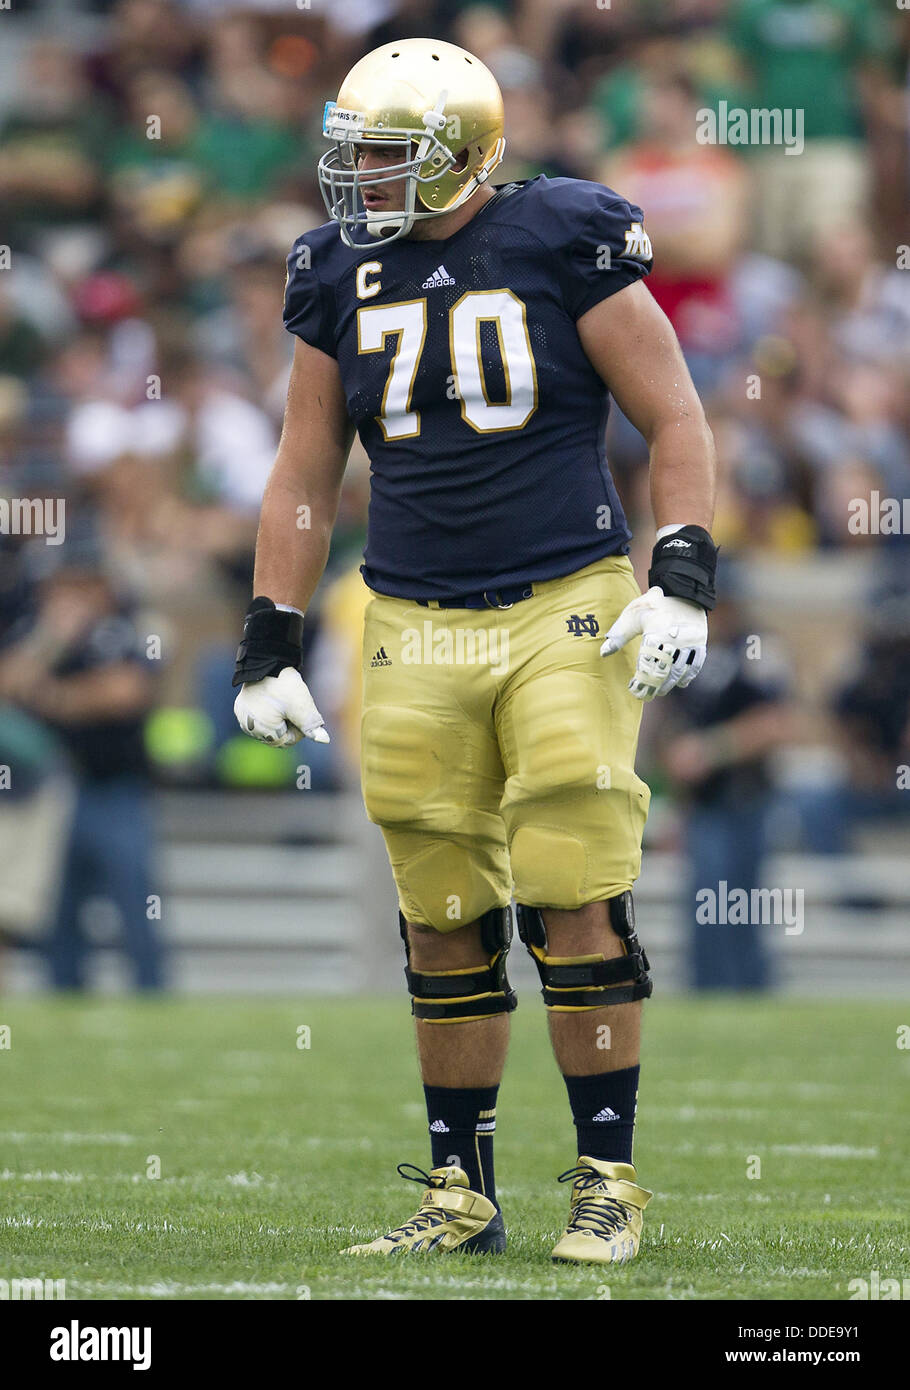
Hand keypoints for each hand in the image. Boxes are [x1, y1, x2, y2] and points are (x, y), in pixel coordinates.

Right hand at [233, 666, 329, 745]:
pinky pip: (258, 718)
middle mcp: (248, 727)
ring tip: (280, 701)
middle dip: (286, 724)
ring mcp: (242, 717)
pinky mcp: (240, 708)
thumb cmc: (285, 685)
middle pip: (276, 736)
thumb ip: (311, 726)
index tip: (298, 711)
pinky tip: (271, 700)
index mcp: (261, 729)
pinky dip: (267, 712)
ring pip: (267, 728)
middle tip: (289, 705)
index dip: (298, 728)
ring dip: (277, 718)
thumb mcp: (302, 706)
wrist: (268, 661)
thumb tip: (325, 741)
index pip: (286, 741)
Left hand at [600, 586, 706, 701]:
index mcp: (655, 631)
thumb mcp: (633, 615)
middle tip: (646, 695)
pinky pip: (695, 663)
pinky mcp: (700, 642)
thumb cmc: (653, 605)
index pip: (646, 661)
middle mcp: (674, 637)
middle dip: (654, 685)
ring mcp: (689, 640)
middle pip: (663, 669)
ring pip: (679, 669)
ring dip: (669, 683)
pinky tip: (680, 683)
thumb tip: (603, 653)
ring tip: (661, 691)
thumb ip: (619, 635)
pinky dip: (688, 675)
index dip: (640, 677)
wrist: (684, 591)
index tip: (633, 687)